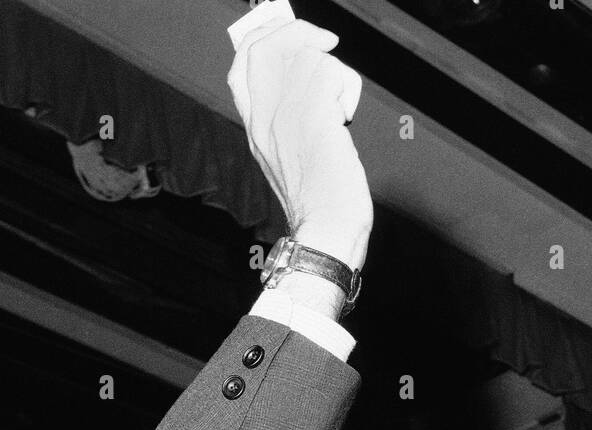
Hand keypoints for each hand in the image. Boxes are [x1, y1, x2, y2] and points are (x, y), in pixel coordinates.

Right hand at [227, 17, 372, 268]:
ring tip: (339, 109)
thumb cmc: (316, 205)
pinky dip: (348, 89)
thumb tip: (304, 85)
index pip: (243, 61)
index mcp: (257, 128)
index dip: (268, 36)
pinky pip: (332, 73)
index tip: (293, 35)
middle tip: (325, 46)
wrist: (325, 234)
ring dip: (336, 75)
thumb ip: (286, 122)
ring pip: (309, 58)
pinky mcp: (315, 120)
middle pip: (266, 45)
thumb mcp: (287, 160)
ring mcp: (288, 118)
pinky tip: (346, 119)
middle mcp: (265, 119)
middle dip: (299, 33)